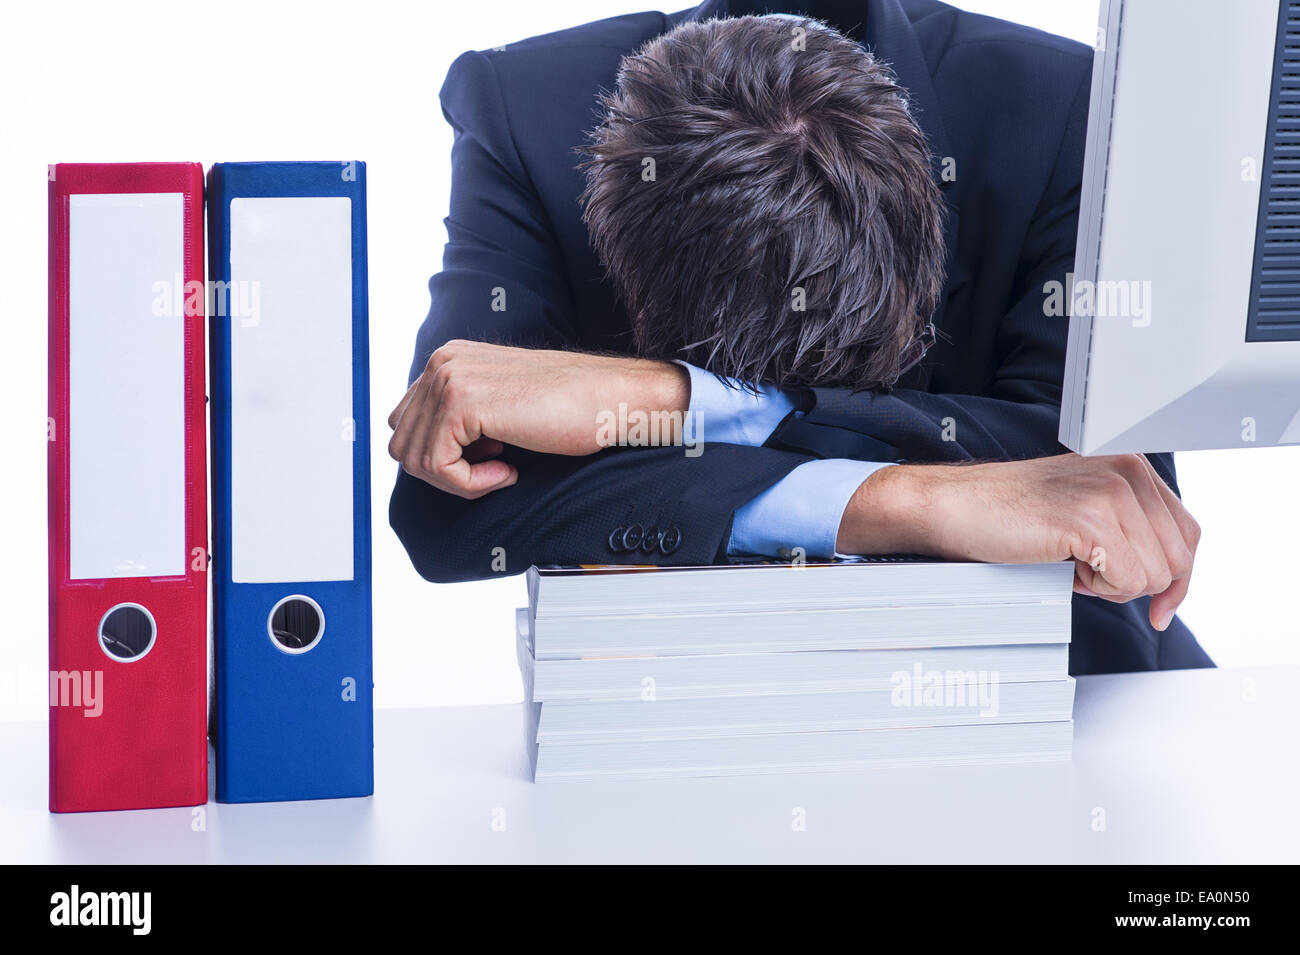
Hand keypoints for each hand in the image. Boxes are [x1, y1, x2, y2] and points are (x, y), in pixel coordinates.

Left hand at [387, 340, 688, 498]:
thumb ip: (461, 417)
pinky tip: (507, 471)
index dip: (442, 456)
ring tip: (502, 469)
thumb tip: (428, 455)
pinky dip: (470, 483)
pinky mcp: (462, 403)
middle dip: (443, 470)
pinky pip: (438, 466)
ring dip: (458, 479)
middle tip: (492, 469)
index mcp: (448, 359)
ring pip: (414, 458)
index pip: (406, 424)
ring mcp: (449, 378)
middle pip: (402, 442)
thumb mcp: (502, 405)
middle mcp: (442, 362)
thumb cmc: (572, 408)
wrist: (611, 399)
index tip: (489, 457)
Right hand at [838, 453, 1199, 630]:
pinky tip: (1067, 566)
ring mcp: (1110, 493)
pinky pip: (1127, 583)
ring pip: (1155, 575)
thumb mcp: (1082, 508)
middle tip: (1089, 573)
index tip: (1159, 607)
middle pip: (1177, 560)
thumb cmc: (1005, 512)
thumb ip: (1128, 527)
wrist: (952, 507)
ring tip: (1074, 564)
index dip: (1177, 579)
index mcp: (1129, 465)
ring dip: (1113, 585)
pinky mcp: (1090, 520)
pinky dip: (1098, 588)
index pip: (1187, 534)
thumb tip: (1168, 576)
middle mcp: (1127, 471)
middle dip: (1137, 583)